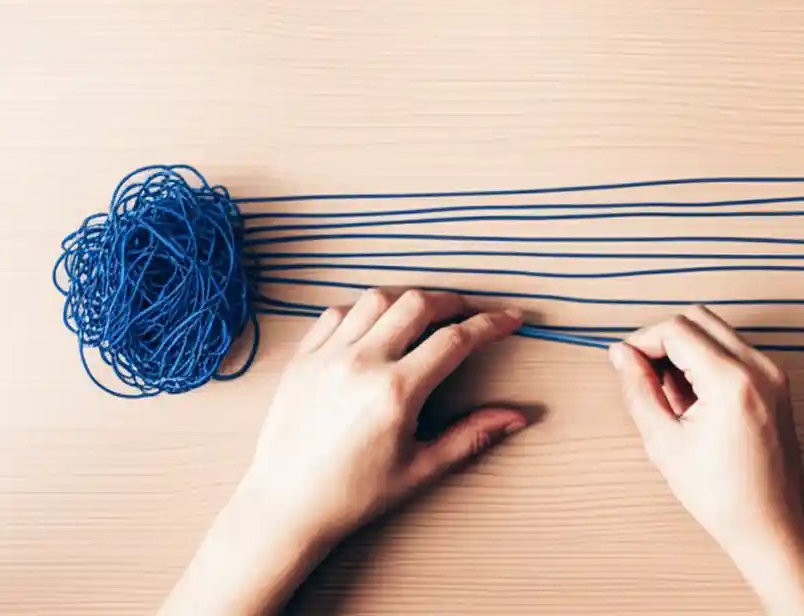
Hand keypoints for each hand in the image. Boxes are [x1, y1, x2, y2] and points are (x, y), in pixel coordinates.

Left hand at [162, 289, 528, 615]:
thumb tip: (518, 417)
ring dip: (409, 298)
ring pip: (377, 299)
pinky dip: (364, 309)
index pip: (455, 340)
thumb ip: (471, 436)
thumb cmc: (355, 494)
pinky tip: (377, 324)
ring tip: (427, 313)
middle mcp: (361, 363)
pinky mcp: (302, 358)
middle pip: (418, 304)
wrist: (286, 505)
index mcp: (396, 392)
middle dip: (453, 301)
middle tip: (469, 313)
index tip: (511, 319)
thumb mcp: (421, 469)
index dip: (490, 324)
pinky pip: (336, 313)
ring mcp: (327, 356)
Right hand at [608, 306, 803, 614]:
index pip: (676, 329)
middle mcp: (759, 368)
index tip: (626, 365)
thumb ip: (637, 389)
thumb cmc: (721, 494)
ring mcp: (773, 374)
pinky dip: (707, 361)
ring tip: (671, 395)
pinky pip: (733, 351)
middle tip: (646, 376)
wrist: (772, 525)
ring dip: (685, 349)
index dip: (643, 341)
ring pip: (716, 331)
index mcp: (732, 381)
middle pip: (698, 318)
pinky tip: (695, 401)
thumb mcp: (663, 442)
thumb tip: (621, 353)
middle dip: (664, 339)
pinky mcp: (776, 383)